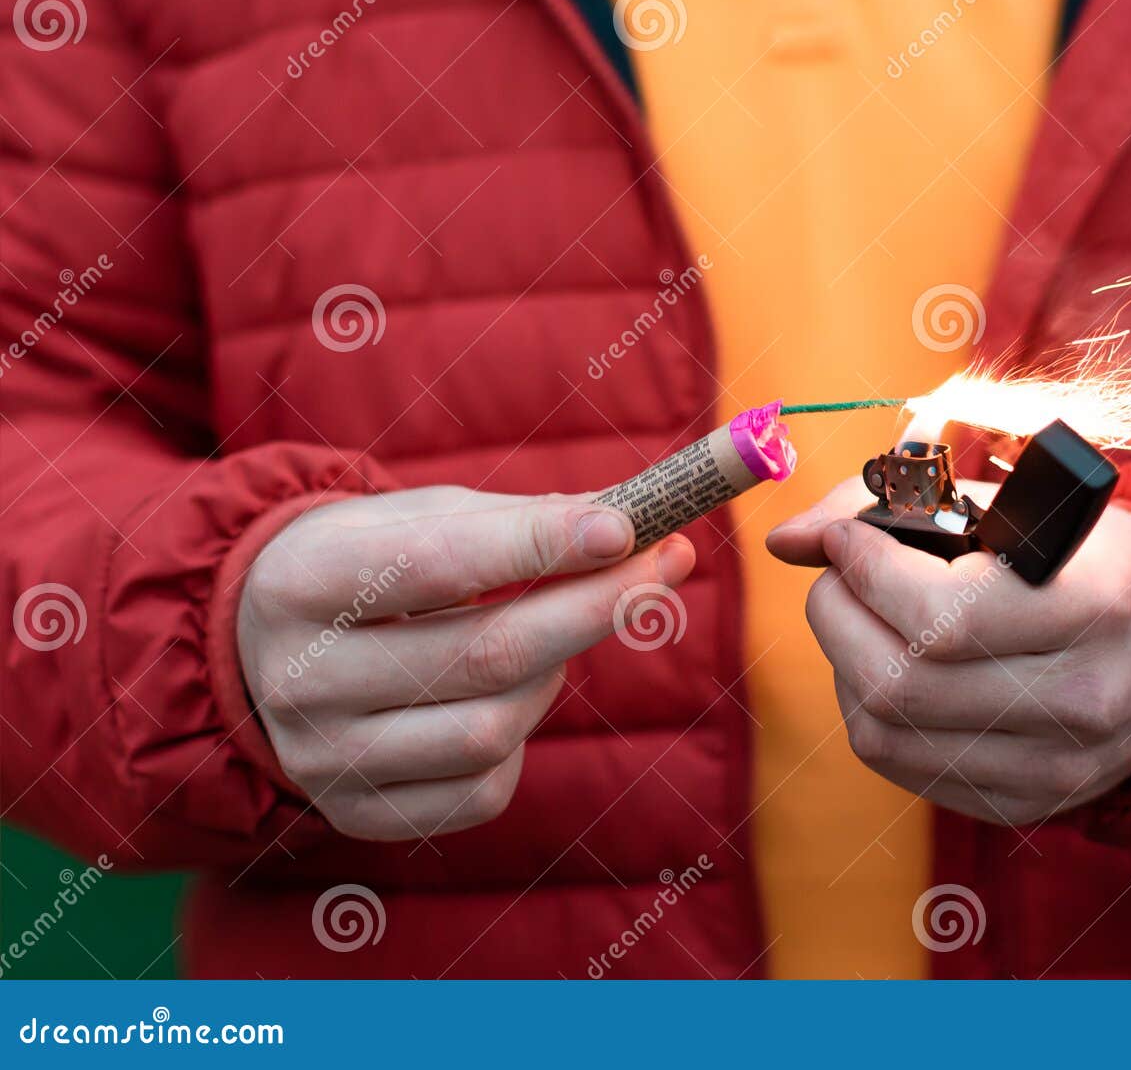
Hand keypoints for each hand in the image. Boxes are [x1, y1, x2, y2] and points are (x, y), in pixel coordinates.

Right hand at [237, 486, 692, 840]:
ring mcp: (324, 760)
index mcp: (302, 582)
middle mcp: (299, 679)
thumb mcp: (419, 515)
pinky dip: (520, 740)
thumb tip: (628, 527)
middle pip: (484, 655)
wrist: (266, 647)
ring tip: (550, 635)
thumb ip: (518, 519)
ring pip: (492, 731)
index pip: (435, 563)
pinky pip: (484, 790)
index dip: (537, 545)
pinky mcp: (359, 814)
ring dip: (551, 677)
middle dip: (593, 608)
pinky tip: (508, 697)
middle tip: (665, 567)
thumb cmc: (370, 561)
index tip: (625, 527)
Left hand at [767, 480, 1130, 824]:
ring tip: (860, 619)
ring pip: (884, 732)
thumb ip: (898, 507)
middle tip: (837, 576)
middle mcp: (1082, 700)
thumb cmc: (1083, 562)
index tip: (845, 538)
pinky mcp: (1023, 805)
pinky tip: (885, 667)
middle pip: (900, 683)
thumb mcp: (1017, 510)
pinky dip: (867, 709)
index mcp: (1096, 608)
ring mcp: (1054, 768)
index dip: (867, 571)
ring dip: (842, 663)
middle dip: (837, 616)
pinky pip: (899, 766)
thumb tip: (787, 539)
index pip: (944, 615)